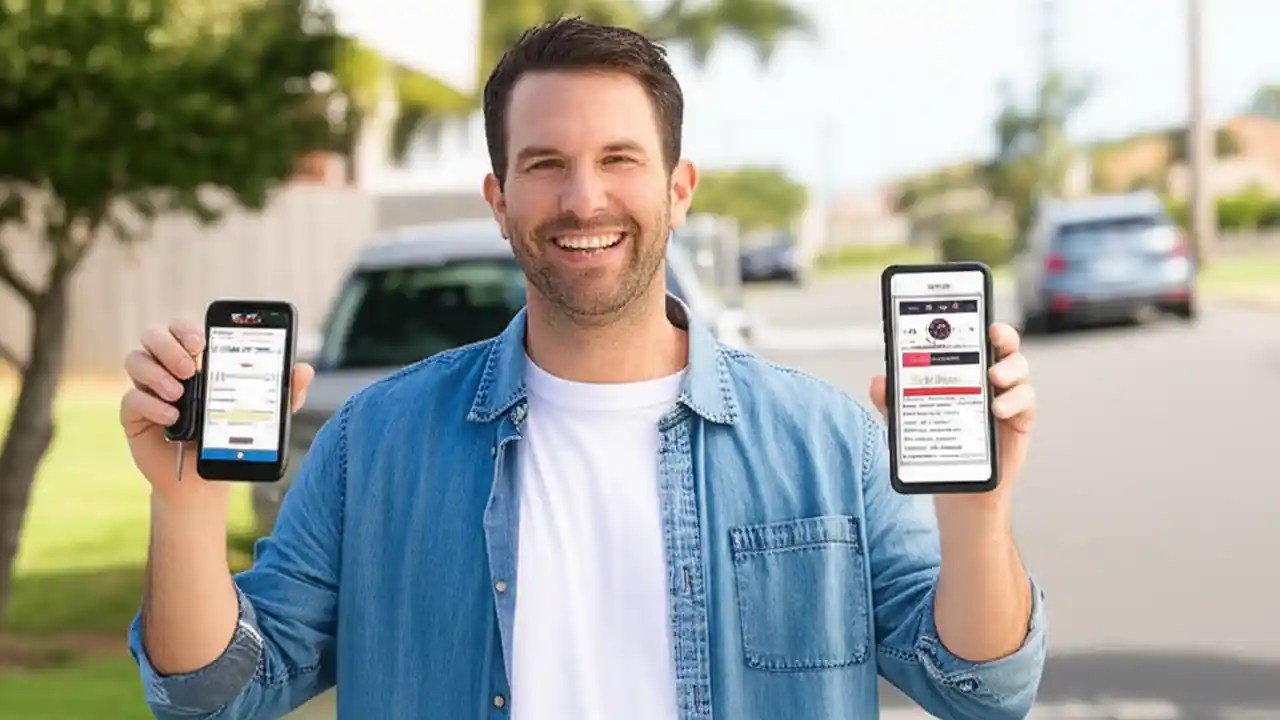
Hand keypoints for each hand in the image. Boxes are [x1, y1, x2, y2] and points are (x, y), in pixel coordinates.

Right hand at [120, 318, 313, 500]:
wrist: (206, 479)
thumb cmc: (230, 438)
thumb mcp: (263, 416)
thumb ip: (284, 393)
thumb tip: (304, 369)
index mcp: (197, 360)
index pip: (184, 329)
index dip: (187, 328)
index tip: (202, 342)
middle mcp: (168, 369)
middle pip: (153, 335)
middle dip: (169, 345)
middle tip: (190, 367)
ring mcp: (149, 389)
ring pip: (135, 359)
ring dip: (156, 372)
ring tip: (181, 393)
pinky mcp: (135, 415)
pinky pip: (131, 398)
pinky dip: (150, 404)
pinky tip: (172, 419)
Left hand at [869, 321, 1035, 501]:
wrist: (955, 485)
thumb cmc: (934, 443)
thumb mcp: (905, 421)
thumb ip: (891, 401)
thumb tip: (878, 382)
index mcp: (964, 368)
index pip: (973, 337)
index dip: (975, 320)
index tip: (969, 311)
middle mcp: (989, 376)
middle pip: (1004, 345)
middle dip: (1002, 334)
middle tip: (993, 334)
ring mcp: (1007, 396)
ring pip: (1020, 369)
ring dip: (1010, 368)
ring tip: (993, 377)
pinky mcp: (1019, 419)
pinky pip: (1026, 401)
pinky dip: (1015, 400)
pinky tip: (998, 408)